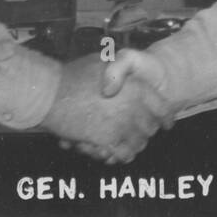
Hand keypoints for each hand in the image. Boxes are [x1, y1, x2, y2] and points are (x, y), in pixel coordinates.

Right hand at [40, 54, 171, 162]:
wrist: (51, 93)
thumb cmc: (73, 75)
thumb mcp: (103, 61)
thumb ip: (120, 69)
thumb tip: (127, 77)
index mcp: (137, 87)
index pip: (163, 108)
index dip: (166, 117)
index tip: (166, 123)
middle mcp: (134, 107)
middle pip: (150, 128)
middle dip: (147, 132)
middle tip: (141, 134)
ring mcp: (121, 125)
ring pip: (138, 143)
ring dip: (134, 145)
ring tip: (128, 146)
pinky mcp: (106, 140)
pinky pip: (122, 154)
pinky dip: (121, 156)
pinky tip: (114, 154)